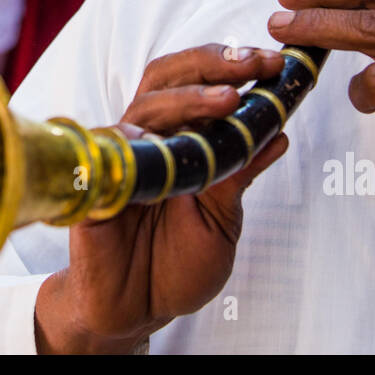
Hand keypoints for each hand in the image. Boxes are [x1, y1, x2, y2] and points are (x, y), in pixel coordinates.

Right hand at [34, 43, 288, 352]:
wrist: (137, 311)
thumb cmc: (176, 265)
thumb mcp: (222, 218)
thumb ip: (241, 173)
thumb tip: (278, 133)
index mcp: (180, 139)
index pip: (199, 83)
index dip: (231, 66)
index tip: (272, 63)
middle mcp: (148, 138)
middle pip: (167, 77)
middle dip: (212, 65)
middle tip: (252, 64)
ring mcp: (122, 157)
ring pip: (146, 105)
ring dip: (189, 97)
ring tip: (229, 101)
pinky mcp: (95, 184)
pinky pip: (108, 149)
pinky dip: (134, 139)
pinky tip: (157, 139)